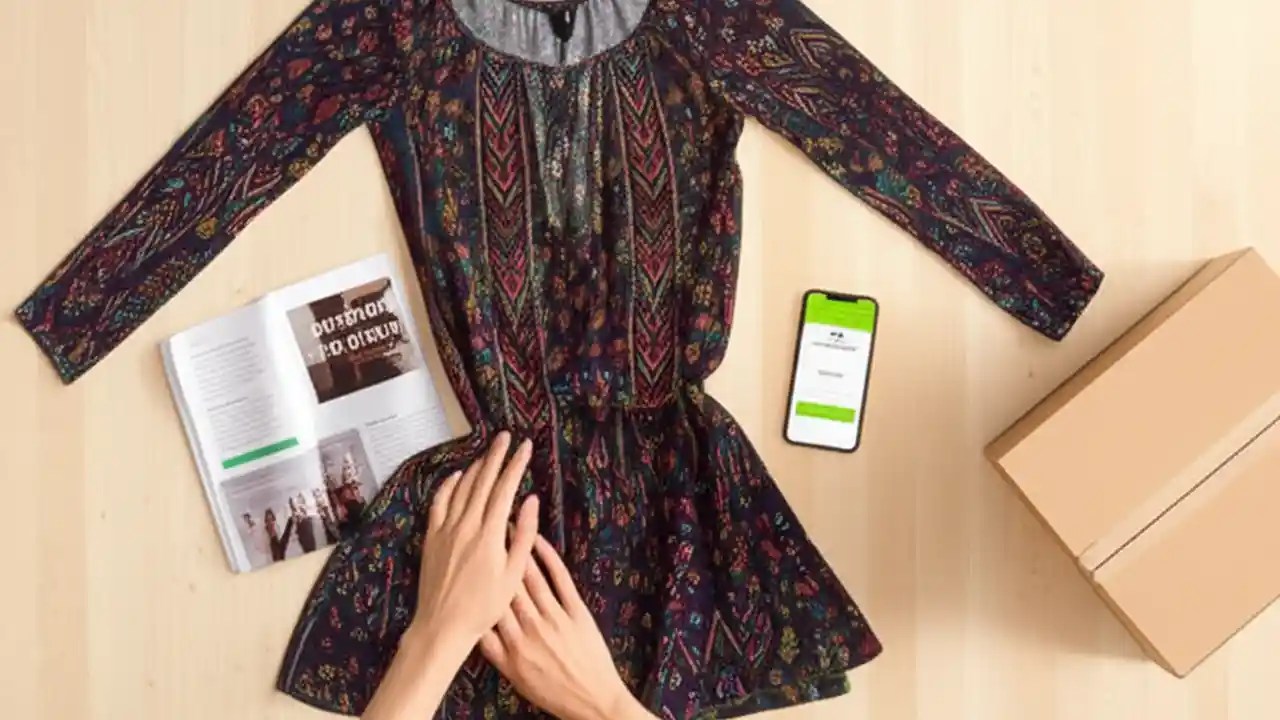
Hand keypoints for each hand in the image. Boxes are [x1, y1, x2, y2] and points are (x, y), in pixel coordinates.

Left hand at [364, 432, 537, 719]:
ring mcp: (445, 529)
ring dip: (476, 467)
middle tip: (506, 437)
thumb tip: (531, 501)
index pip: (505, 489)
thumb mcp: (513, 574)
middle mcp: (466, 525)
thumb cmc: (484, 606)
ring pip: (462, 488)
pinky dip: (449, 486)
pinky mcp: (431, 538)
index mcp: (490, 533)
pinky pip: (439, 503)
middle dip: (496, 456)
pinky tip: (457, 476)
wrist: (443, 624)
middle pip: (483, 481)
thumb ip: (524, 535)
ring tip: (488, 452)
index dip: (516, 465)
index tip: (526, 447)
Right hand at [480, 536, 656, 719]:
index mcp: (511, 649)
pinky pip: (560, 579)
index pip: (488, 610)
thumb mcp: (514, 678)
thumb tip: (472, 627)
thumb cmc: (552, 691)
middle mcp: (529, 631)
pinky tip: (537, 540)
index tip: (467, 560)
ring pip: (531, 579)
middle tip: (484, 531)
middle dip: (495, 558)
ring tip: (507, 526)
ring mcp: (555, 619)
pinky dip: (548, 558)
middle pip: (508, 588)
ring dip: (518, 550)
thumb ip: (494, 652)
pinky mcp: (577, 612)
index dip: (478, 582)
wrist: (594, 701)